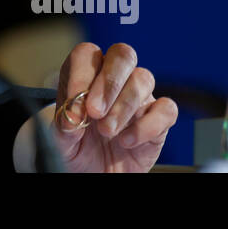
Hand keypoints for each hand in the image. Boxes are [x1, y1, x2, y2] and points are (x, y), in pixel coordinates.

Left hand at [44, 42, 177, 171]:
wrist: (95, 174)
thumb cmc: (78, 151)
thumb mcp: (61, 141)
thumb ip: (64, 124)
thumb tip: (73, 114)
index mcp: (85, 76)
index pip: (87, 54)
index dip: (81, 73)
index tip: (74, 99)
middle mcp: (114, 81)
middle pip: (122, 55)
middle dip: (109, 82)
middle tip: (95, 111)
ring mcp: (139, 97)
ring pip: (143, 79)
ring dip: (123, 107)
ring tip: (107, 132)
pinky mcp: (159, 118)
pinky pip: (166, 110)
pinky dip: (148, 125)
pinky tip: (128, 141)